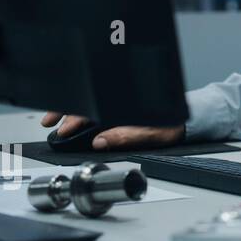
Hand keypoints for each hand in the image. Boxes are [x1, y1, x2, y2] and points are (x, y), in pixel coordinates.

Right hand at [40, 111, 184, 150]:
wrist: (191, 117)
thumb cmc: (175, 123)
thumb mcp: (154, 132)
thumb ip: (128, 136)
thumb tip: (100, 141)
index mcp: (125, 103)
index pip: (93, 108)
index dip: (74, 118)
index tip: (62, 129)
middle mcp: (121, 99)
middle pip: (87, 102)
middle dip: (65, 111)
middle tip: (48, 122)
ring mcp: (120, 102)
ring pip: (90, 103)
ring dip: (71, 111)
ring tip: (54, 119)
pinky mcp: (122, 107)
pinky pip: (98, 107)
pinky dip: (83, 112)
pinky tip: (74, 120)